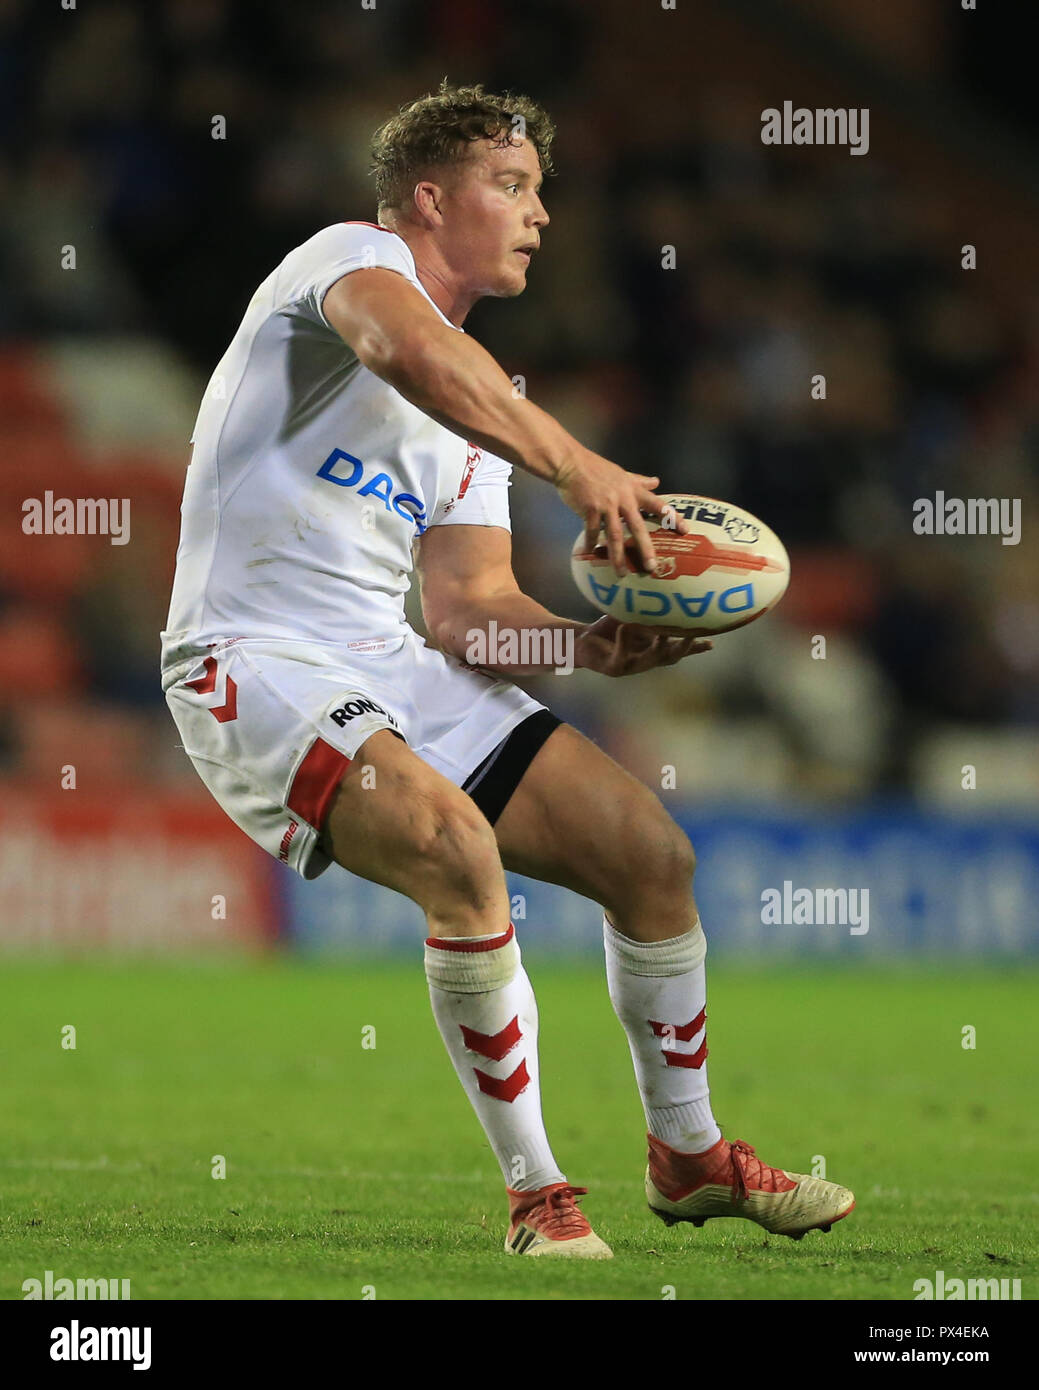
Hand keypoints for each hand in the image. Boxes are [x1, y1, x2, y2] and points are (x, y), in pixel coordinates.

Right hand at [553, 449, 687, 573]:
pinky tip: (590, 553)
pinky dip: (591, 543)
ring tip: (621, 573)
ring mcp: (606, 504)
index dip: (672, 517)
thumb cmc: (595, 468)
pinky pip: (592, 531)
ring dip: (618, 556)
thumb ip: (639, 480)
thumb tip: (656, 481)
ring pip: (614, 535)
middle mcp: (623, 498)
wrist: (570, 462)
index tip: (685, 530)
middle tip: (652, 567)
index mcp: (632, 490)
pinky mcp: (590, 509)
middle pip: (637, 526)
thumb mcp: (621, 473)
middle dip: (645, 548)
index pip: (658, 504)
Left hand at [574, 615, 712, 676]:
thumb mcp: (631, 616)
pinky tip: (625, 627)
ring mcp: (631, 665)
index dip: (696, 648)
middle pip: (671, 657)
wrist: (580, 643)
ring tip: (663, 633)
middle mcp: (646, 659)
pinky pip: (621, 655)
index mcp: (653, 649)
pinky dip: (624, 640)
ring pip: (650, 659)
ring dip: (659, 647)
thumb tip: (661, 584)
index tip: (713, 641)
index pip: (679, 649)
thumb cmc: (608, 629)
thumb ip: (646, 607)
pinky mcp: (614, 667)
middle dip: (684, 648)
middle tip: (693, 635)